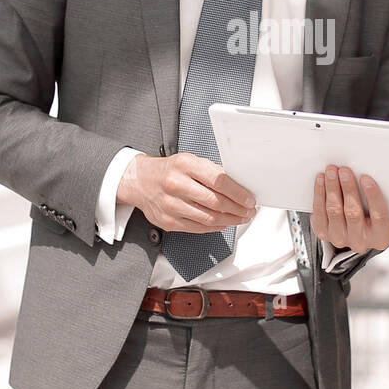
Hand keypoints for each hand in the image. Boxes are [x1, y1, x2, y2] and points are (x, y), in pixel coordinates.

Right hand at [117, 152, 255, 232]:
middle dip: (237, 209)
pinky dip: (215, 227)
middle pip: (215, 202)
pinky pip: (198, 228)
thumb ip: (212, 172)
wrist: (140, 182)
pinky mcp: (168, 222)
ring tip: (240, 218)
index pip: (218, 180)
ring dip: (229, 220)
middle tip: (248, 211)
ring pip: (208, 218)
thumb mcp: (190, 161)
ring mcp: (170, 205)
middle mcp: (176, 185)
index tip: (249, 199)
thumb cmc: (168, 171)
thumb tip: (238, 185)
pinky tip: (223, 223)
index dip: (238, 192)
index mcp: (184, 165)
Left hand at [312, 166, 388, 255]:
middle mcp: (360, 241)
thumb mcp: (383, 211)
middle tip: (344, 171)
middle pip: (353, 212)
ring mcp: (340, 238)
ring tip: (331, 172)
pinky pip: (319, 212)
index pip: (379, 215)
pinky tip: (321, 180)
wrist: (357, 235)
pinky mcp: (324, 233)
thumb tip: (366, 173)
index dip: (372, 195)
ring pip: (334, 210)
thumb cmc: (373, 217)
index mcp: (381, 236)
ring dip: (332, 188)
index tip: (365, 178)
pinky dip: (319, 194)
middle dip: (348, 188)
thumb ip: (379, 197)